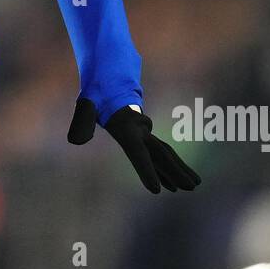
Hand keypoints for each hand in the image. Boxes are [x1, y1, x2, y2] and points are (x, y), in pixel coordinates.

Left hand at [67, 99, 200, 193]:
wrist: (111, 77)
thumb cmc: (97, 92)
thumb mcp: (87, 102)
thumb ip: (83, 119)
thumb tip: (75, 140)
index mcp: (127, 128)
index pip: (138, 152)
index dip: (146, 171)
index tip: (155, 191)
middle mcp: (140, 131)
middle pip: (160, 154)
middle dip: (176, 171)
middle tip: (192, 187)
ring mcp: (144, 133)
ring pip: (164, 154)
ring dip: (178, 170)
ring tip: (194, 185)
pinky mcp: (143, 136)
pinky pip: (158, 155)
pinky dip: (166, 169)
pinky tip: (173, 184)